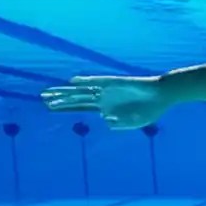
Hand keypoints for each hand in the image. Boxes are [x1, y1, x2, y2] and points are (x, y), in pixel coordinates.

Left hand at [41, 75, 168, 129]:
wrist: (162, 95)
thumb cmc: (150, 110)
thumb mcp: (135, 123)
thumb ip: (120, 124)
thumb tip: (104, 119)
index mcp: (105, 108)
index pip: (80, 107)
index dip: (65, 107)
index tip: (49, 108)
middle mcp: (102, 98)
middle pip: (76, 99)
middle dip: (60, 99)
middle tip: (42, 98)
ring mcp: (107, 90)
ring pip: (82, 90)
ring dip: (67, 92)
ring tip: (50, 92)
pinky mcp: (115, 83)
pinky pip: (98, 82)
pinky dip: (86, 81)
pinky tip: (74, 81)